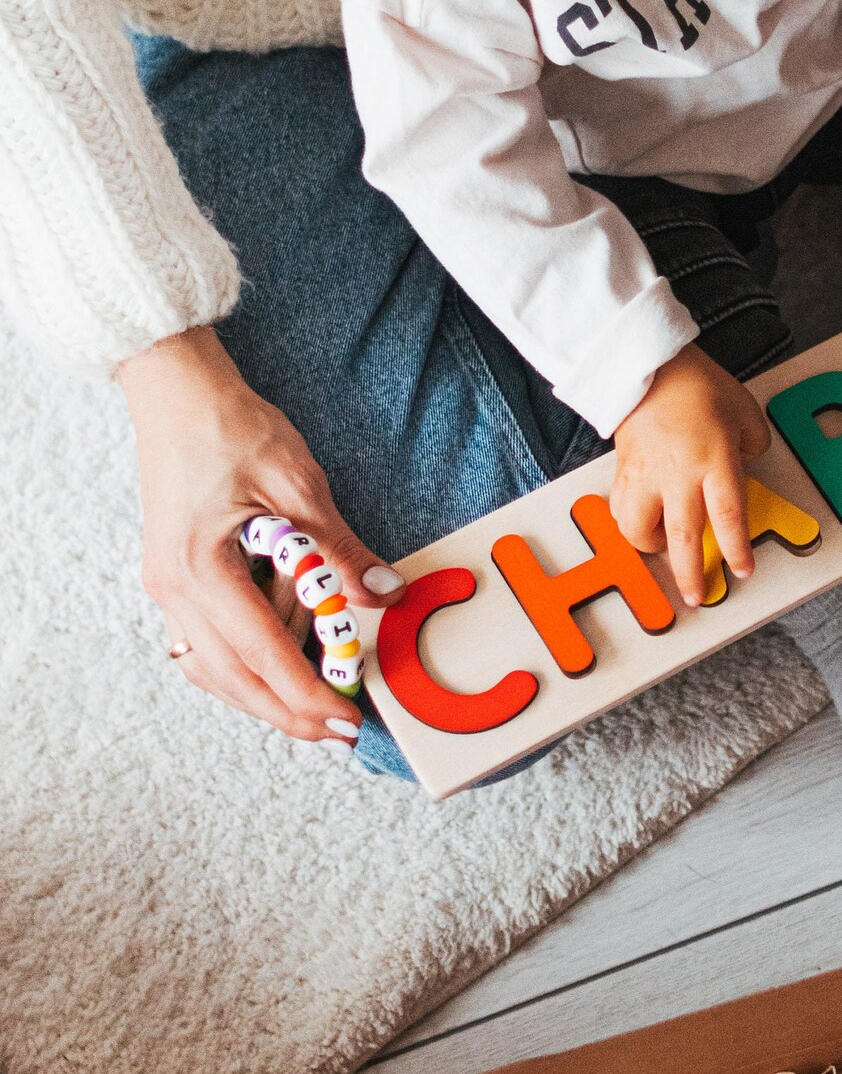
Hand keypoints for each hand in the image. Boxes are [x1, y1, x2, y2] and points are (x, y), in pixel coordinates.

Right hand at [117, 326, 405, 744]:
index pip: (262, 653)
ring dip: (266, 693)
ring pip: (216, 669)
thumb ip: (340, 549)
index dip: (306, 693)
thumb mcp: (299, 486)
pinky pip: (208, 644)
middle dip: (287, 711)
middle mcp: (175, 590)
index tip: (345, 720)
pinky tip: (281, 664)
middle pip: (233, 679)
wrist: (179, 396)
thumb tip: (385, 594)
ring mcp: (168, 589)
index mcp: (202, 570)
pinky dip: (246, 663)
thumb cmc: (234, 431)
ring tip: (316, 704)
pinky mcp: (175, 579)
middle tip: (337, 732)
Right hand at [610, 344, 770, 608]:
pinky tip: (641, 518)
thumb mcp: (744, 409)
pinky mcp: (622, 471)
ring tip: (664, 546)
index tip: (742, 570)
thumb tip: (747, 463)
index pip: (727, 517)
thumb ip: (752, 443)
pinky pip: (620, 510)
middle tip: (696, 597)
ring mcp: (645, 475)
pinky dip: (630, 522)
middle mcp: (678, 474)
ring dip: (652, 547)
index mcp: (714, 459)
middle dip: (690, 574)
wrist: (647, 366)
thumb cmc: (698, 384)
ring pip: (639, 531)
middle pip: (683, 537)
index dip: (735, 549)